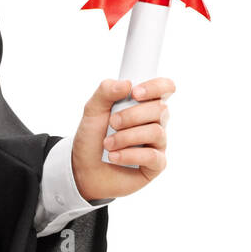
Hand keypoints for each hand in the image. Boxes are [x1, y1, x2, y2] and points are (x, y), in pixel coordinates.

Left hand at [70, 77, 174, 201]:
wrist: (84, 168)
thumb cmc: (93, 136)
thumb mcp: (93, 109)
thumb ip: (106, 91)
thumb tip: (127, 83)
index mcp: (144, 104)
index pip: (165, 88)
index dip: (156, 87)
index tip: (135, 93)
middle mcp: (155, 122)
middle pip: (160, 109)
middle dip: (131, 115)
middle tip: (111, 123)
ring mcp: (158, 143)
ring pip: (156, 132)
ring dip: (126, 137)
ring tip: (107, 144)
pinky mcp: (156, 165)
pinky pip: (152, 156)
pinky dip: (129, 154)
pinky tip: (113, 156)